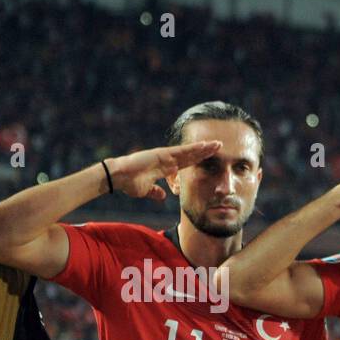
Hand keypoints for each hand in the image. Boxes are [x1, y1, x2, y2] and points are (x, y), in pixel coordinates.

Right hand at [105, 140, 222, 199]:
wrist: (119, 178)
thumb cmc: (130, 183)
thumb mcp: (147, 190)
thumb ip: (156, 192)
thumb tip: (162, 195)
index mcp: (165, 168)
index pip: (186, 164)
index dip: (198, 161)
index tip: (210, 159)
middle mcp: (167, 159)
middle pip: (191, 155)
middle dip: (205, 152)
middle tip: (220, 147)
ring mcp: (166, 156)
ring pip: (189, 151)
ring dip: (204, 148)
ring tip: (217, 144)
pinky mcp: (162, 154)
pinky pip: (182, 151)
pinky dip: (194, 148)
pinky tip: (205, 146)